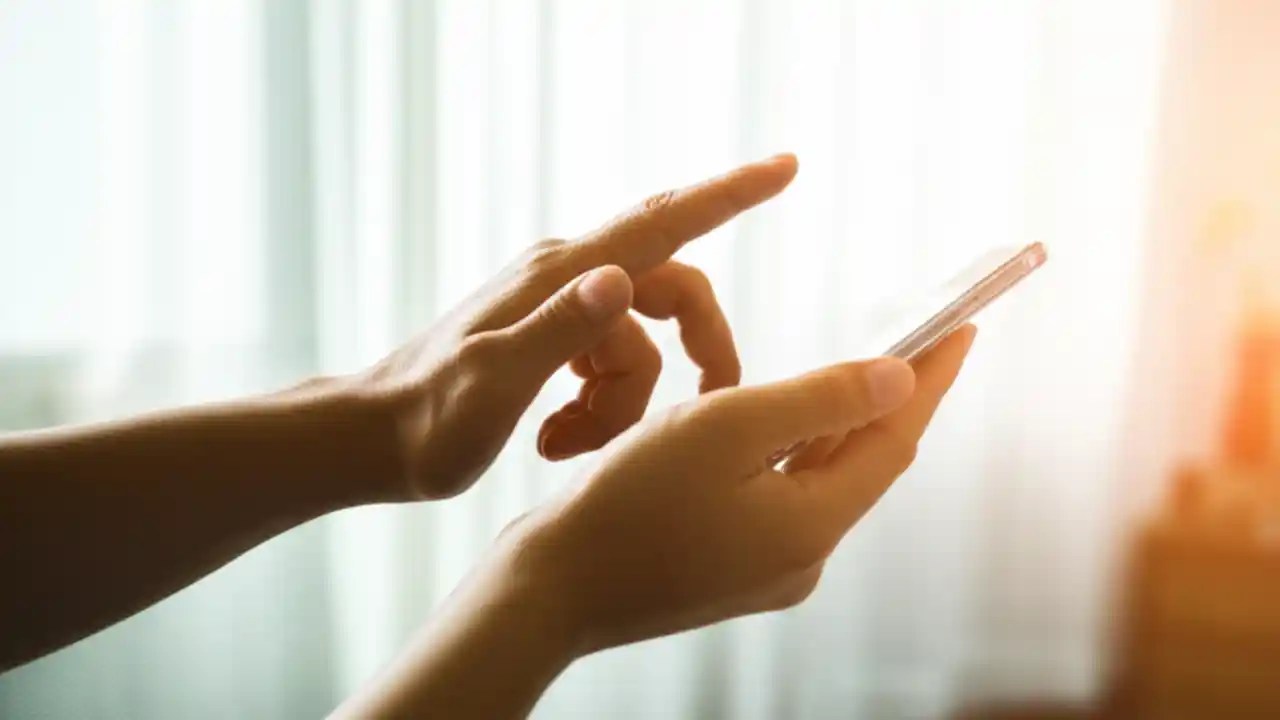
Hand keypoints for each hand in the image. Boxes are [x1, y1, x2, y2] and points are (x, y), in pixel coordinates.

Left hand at [352, 155, 797, 499]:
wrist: (375, 440)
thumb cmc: (428, 420)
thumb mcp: (494, 383)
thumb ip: (558, 331)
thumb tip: (620, 278)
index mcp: (562, 275)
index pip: (663, 222)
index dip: (730, 194)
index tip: (786, 168)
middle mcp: (567, 277)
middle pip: (673, 292)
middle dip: (697, 350)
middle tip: (710, 407)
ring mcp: (559, 307)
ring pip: (641, 346)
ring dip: (624, 404)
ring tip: (567, 441)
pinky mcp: (551, 339)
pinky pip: (610, 366)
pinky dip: (599, 408)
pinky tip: (556, 438)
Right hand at [501, 326, 975, 653]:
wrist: (550, 589)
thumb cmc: (626, 505)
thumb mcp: (725, 429)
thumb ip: (818, 398)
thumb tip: (898, 378)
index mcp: (811, 527)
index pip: (894, 440)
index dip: (931, 379)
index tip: (963, 327)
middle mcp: (800, 557)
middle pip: (860, 462)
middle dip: (889, 399)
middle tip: (921, 339)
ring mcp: (764, 568)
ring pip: (817, 478)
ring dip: (834, 424)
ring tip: (860, 370)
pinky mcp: (729, 567)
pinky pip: (777, 496)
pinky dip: (786, 452)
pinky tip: (777, 423)